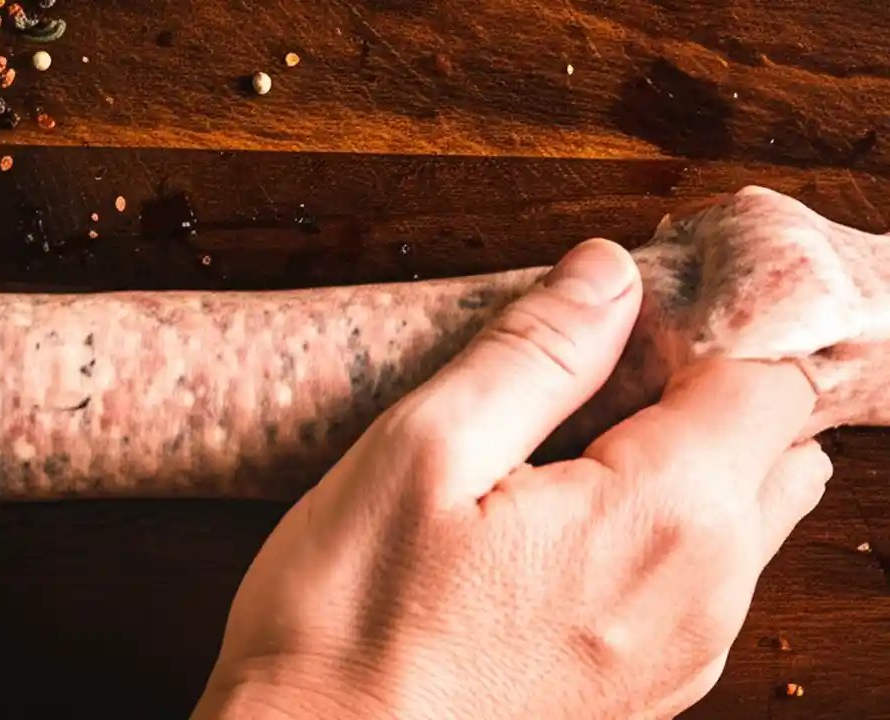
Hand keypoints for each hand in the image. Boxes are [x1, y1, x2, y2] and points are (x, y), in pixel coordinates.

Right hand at [194, 239, 827, 718]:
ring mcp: (680, 651)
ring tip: (564, 438)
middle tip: (592, 365)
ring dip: (685, 451)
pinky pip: (698, 575)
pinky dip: (660, 521)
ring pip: (744, 511)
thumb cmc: (350, 626)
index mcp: (664, 517)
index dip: (709, 318)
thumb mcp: (422, 453)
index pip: (768, 375)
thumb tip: (606, 274)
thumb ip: (532, 353)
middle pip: (776, 443)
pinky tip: (557, 515)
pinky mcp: (644, 685)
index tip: (626, 308)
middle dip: (708, 382)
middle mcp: (703, 592)